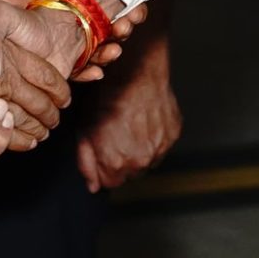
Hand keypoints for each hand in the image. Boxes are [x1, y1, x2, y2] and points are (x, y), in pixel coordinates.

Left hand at [0, 0, 138, 79]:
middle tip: (123, 30)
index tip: (136, 9)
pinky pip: (73, 68)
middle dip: (124, 31)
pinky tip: (93, 73)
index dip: (132, 6)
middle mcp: (78, 14)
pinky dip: (87, 73)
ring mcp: (64, 36)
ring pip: (97, 49)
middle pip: (112, 27)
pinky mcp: (48, 55)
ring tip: (110, 52)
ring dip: (109, 54)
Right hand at [0, 2, 69, 161]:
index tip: (63, 97)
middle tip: (54, 120)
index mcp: (9, 54)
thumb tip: (10, 43)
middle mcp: (1, 80)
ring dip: (31, 131)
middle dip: (49, 114)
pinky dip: (8, 144)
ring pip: (18, 125)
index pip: (45, 75)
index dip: (58, 88)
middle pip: (38, 103)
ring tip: (39, 135)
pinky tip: (17, 143)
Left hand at [78, 22, 180, 192]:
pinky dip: (154, 137)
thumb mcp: (84, 129)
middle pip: (129, 174)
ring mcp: (160, 149)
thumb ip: (86, 162)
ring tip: (132, 126)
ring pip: (147, 161)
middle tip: (117, 135)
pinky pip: (162, 145)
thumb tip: (93, 185)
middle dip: (121, 161)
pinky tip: (145, 120)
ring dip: (139, 150)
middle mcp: (140, 162)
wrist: (134, 72)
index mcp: (115, 164)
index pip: (109, 184)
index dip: (102, 169)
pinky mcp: (173, 135)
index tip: (102, 152)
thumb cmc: (107, 96)